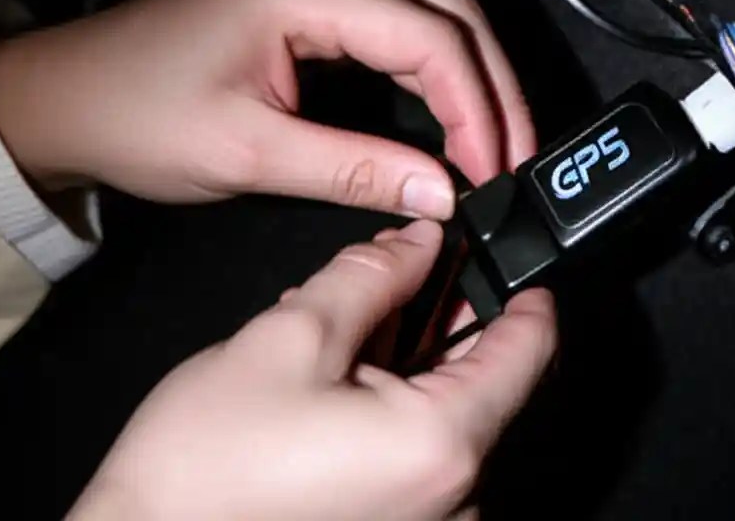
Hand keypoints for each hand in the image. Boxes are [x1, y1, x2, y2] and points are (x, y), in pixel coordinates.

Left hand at [0, 0, 534, 217]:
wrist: (61, 96)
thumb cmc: (135, 121)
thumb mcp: (250, 157)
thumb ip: (358, 171)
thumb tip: (446, 195)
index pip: (428, 35)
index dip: (475, 107)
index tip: (493, 171)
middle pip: (445, 1)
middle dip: (490, 82)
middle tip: (513, 155)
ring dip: (471, 54)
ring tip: (493, 124)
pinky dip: (434, 42)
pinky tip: (446, 91)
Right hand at [66, 220, 556, 520]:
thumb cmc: (204, 465)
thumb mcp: (289, 339)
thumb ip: (371, 278)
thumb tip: (420, 241)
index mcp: (443, 445)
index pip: (530, 351)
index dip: (524, 291)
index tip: (510, 254)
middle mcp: (455, 496)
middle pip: (488, 381)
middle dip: (451, 318)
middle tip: (408, 272)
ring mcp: (429, 519)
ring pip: (450, 415)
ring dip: (418, 362)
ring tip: (356, 327)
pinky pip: (422, 453)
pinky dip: (400, 407)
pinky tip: (348, 377)